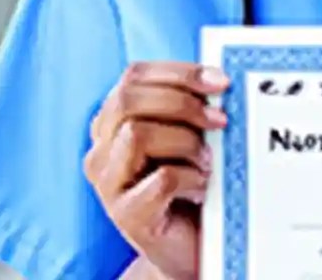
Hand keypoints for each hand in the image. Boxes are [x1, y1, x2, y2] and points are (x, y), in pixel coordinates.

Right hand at [85, 62, 229, 279]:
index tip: (220, 81)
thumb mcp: (188, 137)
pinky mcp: (126, 215)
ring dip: (185, 142)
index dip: (178, 73)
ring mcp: (108, 184)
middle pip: (129, 100)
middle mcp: (101, 149)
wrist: (187, 248)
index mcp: (113, 121)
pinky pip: (160, 179)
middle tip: (220, 119)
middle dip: (183, 103)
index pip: (133, 76)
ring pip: (137, 134)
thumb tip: (217, 82)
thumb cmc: (189, 186)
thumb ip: (190, 109)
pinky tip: (202, 187)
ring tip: (206, 161)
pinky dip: (190, 177)